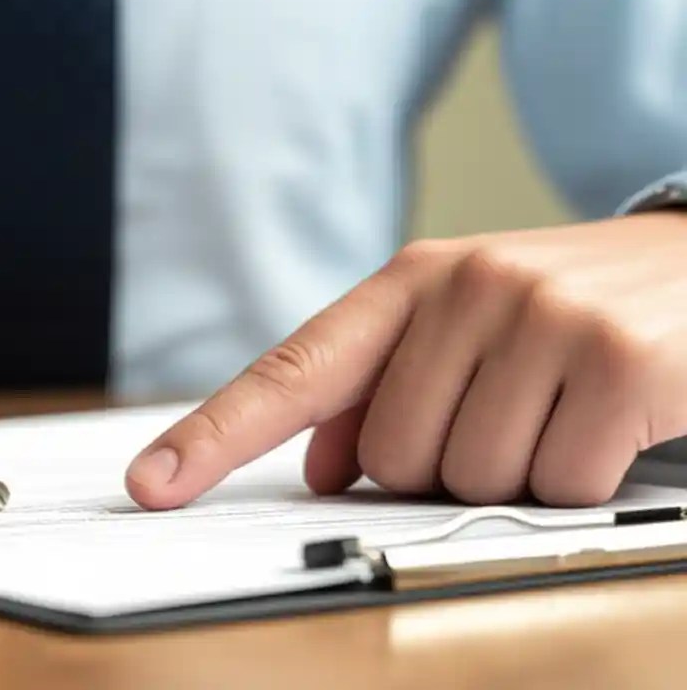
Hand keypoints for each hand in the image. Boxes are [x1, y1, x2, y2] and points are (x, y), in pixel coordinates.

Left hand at [126, 212, 686, 508]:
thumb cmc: (570, 310)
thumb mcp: (468, 330)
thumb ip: (385, 390)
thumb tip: (326, 468)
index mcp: (411, 282)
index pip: (292, 370)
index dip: (214, 435)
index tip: (152, 484)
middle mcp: (466, 287)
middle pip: (389, 458)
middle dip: (442, 465)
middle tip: (507, 412)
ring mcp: (541, 317)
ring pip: (467, 476)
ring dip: (513, 472)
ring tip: (557, 411)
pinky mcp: (614, 361)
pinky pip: (554, 485)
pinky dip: (578, 480)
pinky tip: (605, 425)